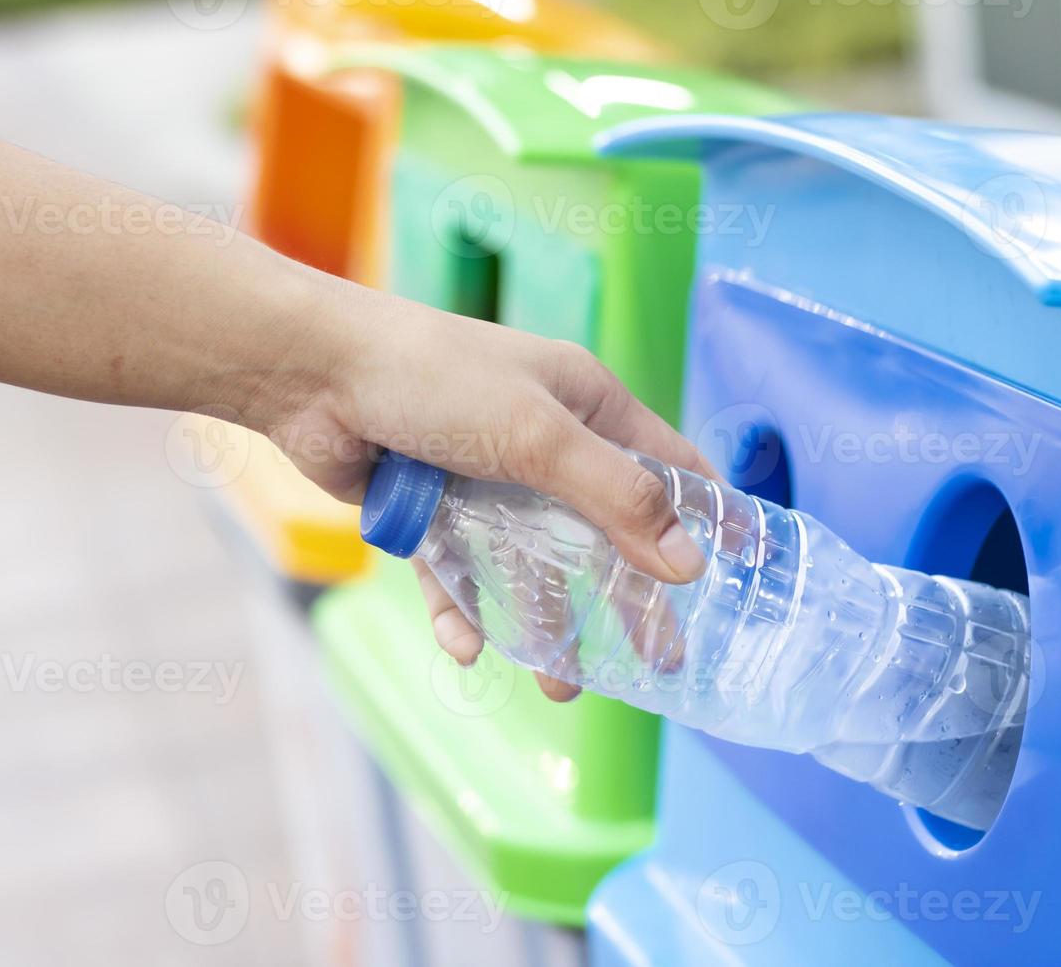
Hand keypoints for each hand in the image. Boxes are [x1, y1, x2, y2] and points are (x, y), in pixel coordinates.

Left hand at [245, 278, 712, 701]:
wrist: (312, 374)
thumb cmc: (433, 380)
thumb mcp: (539, 435)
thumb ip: (615, 498)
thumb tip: (689, 562)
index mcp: (584, 405)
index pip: (667, 464)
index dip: (710, 512)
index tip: (748, 566)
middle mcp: (541, 441)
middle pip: (602, 532)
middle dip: (626, 599)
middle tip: (657, 659)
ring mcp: (484, 478)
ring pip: (529, 564)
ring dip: (544, 624)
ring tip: (558, 687)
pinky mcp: (430, 508)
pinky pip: (457, 571)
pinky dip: (463, 609)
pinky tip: (467, 647)